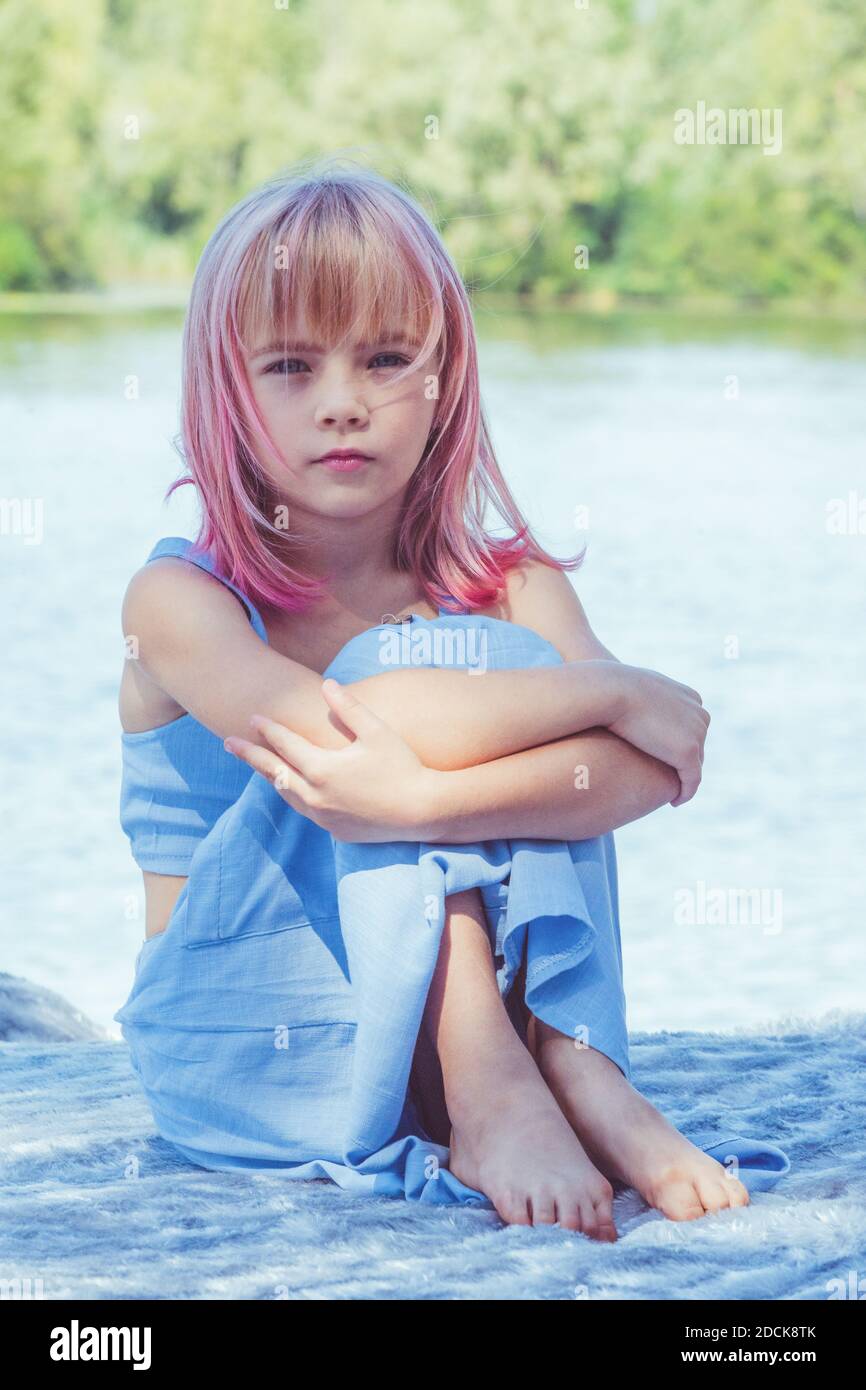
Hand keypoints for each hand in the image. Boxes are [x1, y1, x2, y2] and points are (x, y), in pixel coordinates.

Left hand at [222, 678, 438, 841]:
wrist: (423, 811)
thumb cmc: (403, 766)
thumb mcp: (376, 731)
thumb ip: (348, 707)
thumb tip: (326, 684)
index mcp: (321, 768)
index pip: (285, 745)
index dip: (268, 729)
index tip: (253, 718)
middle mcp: (315, 795)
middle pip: (274, 771)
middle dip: (251, 756)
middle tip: (229, 743)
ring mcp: (323, 816)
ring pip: (287, 794)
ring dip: (271, 778)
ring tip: (258, 767)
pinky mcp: (335, 830)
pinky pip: (306, 811)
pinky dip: (294, 796)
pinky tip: (293, 789)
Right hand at [608, 665, 710, 805]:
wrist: (610, 692)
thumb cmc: (613, 689)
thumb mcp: (633, 687)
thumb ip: (641, 696)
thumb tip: (630, 697)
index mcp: (691, 698)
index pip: (692, 727)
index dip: (681, 744)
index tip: (668, 759)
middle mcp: (700, 715)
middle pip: (697, 746)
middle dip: (685, 763)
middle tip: (671, 780)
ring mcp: (696, 734)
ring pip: (695, 765)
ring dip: (685, 779)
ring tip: (671, 792)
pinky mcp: (688, 753)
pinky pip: (692, 781)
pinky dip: (686, 793)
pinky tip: (674, 802)